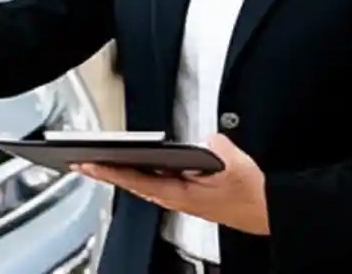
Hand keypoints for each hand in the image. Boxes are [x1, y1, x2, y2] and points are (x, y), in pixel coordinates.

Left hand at [73, 134, 270, 235]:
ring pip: (142, 185)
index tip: (88, 164)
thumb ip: (214, 146)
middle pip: (133, 184)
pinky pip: (155, 184)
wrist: (271, 211)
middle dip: (105, 173)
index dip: (110, 172)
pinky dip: (138, 175)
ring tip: (97, 163)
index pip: (136, 181)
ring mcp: (181, 199)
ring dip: (119, 174)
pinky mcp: (188, 197)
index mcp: (181, 195)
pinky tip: (131, 167)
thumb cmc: (254, 194)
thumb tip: (204, 140)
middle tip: (80, 163)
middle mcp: (176, 200)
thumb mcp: (235, 165)